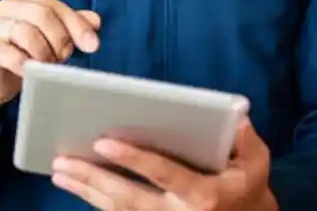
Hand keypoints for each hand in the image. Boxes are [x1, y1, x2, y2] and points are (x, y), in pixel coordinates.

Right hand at [0, 0, 101, 108]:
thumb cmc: (25, 53)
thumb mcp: (53, 38)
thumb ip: (73, 26)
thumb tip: (95, 21)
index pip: (55, 5)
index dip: (77, 26)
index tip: (92, 45)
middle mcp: (7, 6)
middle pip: (42, 15)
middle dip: (60, 39)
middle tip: (64, 58)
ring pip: (26, 32)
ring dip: (44, 53)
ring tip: (48, 66)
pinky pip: (10, 54)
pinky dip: (27, 64)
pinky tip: (32, 72)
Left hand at [50, 119, 276, 210]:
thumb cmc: (249, 187)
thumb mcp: (257, 163)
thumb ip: (246, 140)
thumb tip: (235, 115)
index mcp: (204, 195)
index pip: (163, 173)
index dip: (133, 158)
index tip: (104, 141)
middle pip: (129, 198)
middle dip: (94, 179)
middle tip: (63, 161)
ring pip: (118, 210)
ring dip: (86, 190)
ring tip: (59, 170)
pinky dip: (96, 201)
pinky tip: (76, 185)